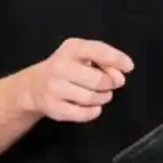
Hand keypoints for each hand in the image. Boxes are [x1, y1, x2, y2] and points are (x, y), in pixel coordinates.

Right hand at [18, 38, 133, 122]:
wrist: (34, 86)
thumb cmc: (66, 68)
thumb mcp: (82, 55)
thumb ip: (103, 60)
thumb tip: (119, 76)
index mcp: (71, 48)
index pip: (98, 51)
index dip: (117, 59)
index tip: (128, 67)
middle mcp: (60, 67)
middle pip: (99, 80)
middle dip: (110, 84)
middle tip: (111, 84)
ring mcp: (55, 88)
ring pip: (92, 98)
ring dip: (103, 98)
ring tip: (101, 94)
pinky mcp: (53, 107)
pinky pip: (83, 114)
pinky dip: (93, 111)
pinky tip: (92, 106)